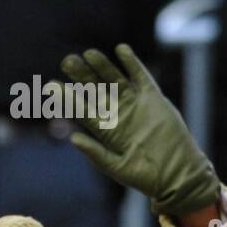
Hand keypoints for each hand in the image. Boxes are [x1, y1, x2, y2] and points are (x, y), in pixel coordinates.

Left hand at [58, 44, 220, 217]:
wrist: (176, 174)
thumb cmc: (143, 176)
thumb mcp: (115, 166)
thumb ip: (95, 153)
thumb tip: (73, 138)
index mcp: (104, 130)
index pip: (81, 110)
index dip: (67, 98)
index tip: (51, 86)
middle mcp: (116, 114)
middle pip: (95, 90)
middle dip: (81, 76)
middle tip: (67, 61)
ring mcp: (135, 104)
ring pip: (114, 80)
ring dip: (102, 66)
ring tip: (88, 53)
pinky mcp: (154, 99)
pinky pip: (141, 77)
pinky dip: (132, 64)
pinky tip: (121, 50)